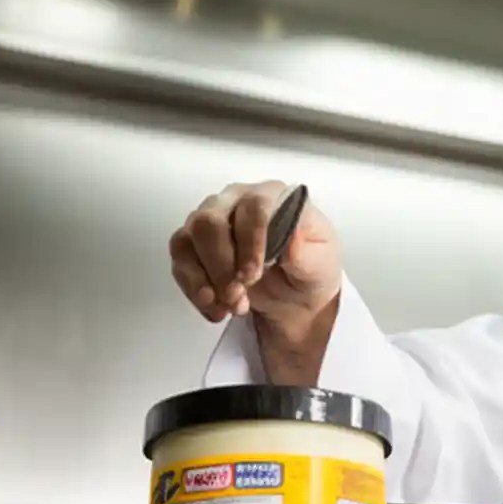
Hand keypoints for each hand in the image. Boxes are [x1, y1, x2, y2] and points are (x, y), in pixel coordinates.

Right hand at [169, 181, 341, 331]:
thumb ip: (306, 249)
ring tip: (229, 307)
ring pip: (188, 240)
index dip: (250, 241)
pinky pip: (181, 262)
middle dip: (220, 265)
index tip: (252, 274)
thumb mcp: (321, 262)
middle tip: (236, 295)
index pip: (254, 206)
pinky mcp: (194, 246)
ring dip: (204, 279)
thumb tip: (293, 233)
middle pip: (210, 221)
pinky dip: (194, 288)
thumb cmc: (310, 268)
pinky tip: (214, 307)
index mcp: (272, 196)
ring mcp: (211, 221)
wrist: (296, 296)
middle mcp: (236, 201)